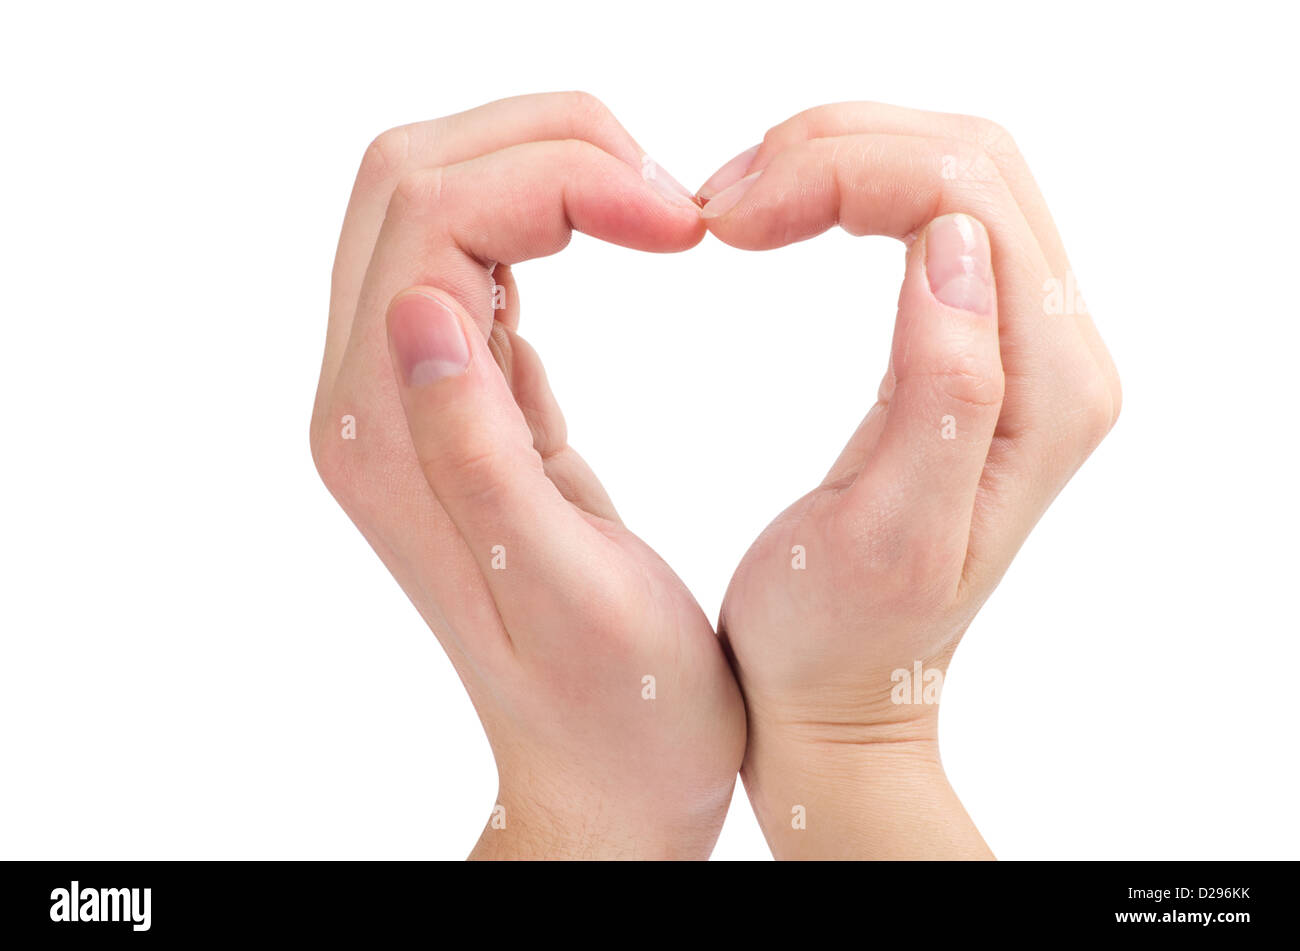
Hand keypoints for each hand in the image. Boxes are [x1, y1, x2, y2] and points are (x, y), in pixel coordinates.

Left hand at [310, 93, 744, 858]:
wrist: (603, 770)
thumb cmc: (618, 706)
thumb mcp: (558, 587)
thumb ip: (474, 447)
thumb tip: (422, 305)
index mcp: (388, 441)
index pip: (432, 216)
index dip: (557, 177)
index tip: (678, 219)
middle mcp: (372, 405)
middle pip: (415, 180)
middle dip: (546, 146)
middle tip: (669, 200)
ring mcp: (406, 400)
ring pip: (441, 204)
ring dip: (546, 171)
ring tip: (655, 213)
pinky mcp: (457, 404)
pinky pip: (473, 260)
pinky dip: (544, 222)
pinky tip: (614, 251)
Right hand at [698, 103, 1120, 858]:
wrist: (841, 696)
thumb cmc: (838, 636)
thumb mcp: (890, 534)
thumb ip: (947, 391)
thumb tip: (952, 245)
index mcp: (1050, 392)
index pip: (967, 197)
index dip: (842, 170)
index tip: (730, 220)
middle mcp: (1060, 354)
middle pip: (970, 160)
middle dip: (836, 147)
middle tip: (724, 202)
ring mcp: (1024, 346)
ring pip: (949, 173)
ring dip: (836, 159)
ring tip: (736, 207)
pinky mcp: (975, 347)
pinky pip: (931, 214)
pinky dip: (847, 188)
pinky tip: (782, 217)